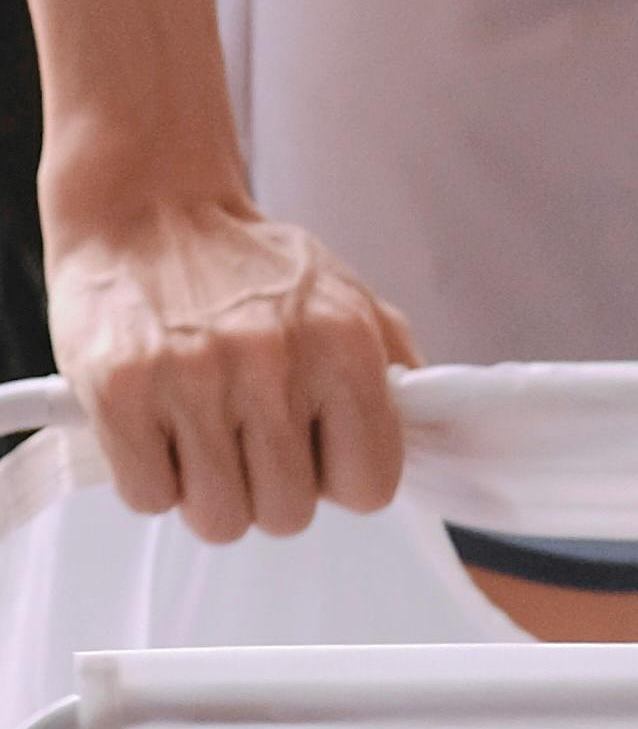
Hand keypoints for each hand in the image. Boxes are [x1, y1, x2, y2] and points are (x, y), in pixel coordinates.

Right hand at [47, 198, 421, 544]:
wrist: (147, 209)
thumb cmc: (247, 264)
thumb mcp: (343, 296)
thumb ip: (390, 366)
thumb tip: (427, 432)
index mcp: (344, 342)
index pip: (371, 486)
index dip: (339, 478)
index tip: (315, 450)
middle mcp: (274, 360)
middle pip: (288, 515)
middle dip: (268, 488)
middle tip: (246, 432)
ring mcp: (194, 378)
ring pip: (218, 519)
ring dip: (208, 488)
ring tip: (201, 426)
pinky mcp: (120, 392)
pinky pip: (149, 498)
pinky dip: (150, 475)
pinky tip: (157, 422)